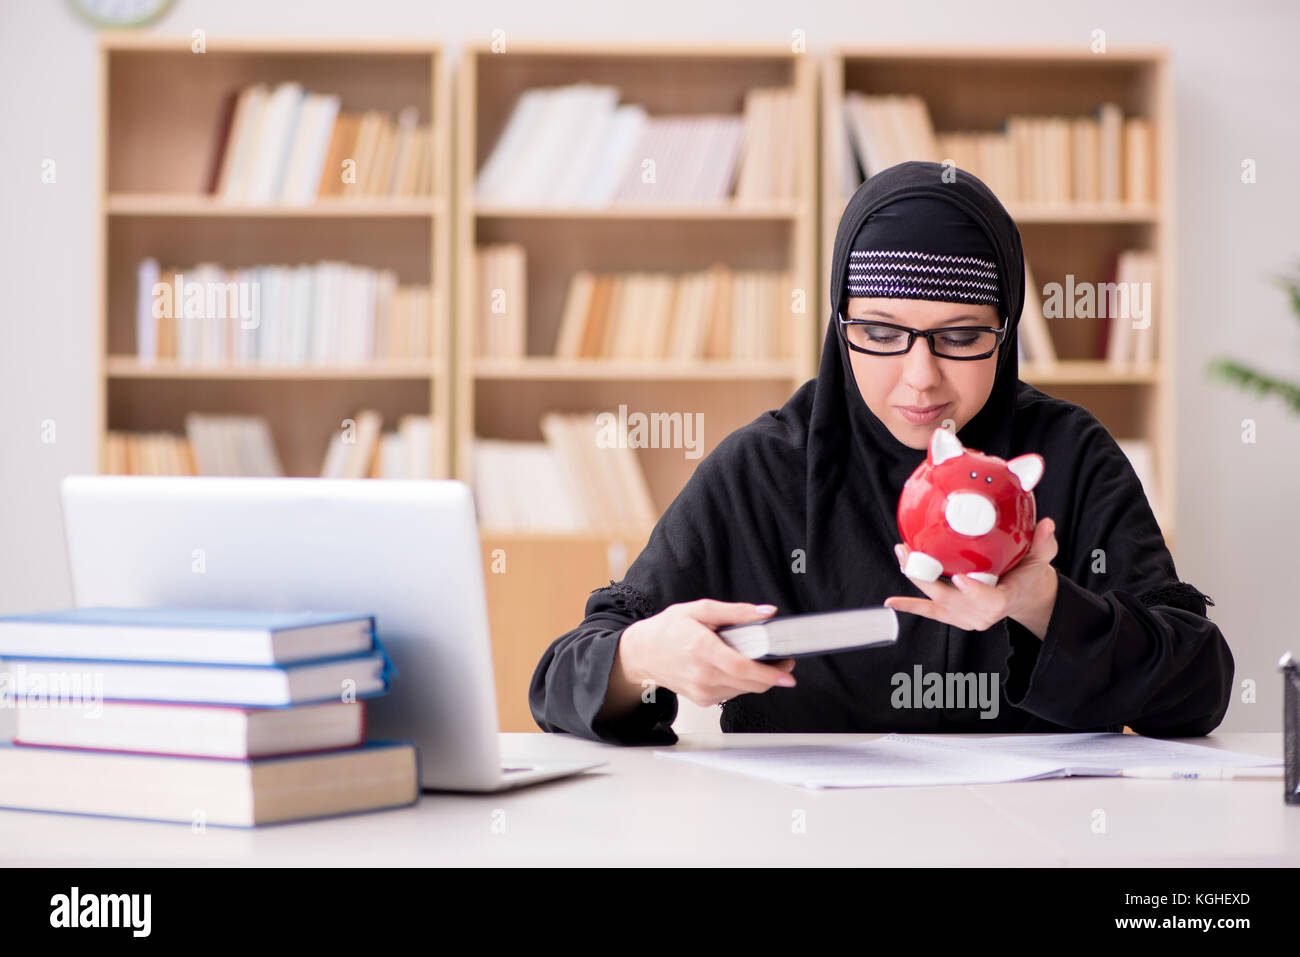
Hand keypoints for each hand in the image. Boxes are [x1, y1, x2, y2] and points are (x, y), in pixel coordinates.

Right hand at [618, 599, 796, 707]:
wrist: (641, 654)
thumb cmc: (667, 630)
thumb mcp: (699, 610)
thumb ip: (735, 612)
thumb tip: (765, 613)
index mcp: (701, 648)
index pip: (740, 667)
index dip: (768, 672)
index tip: (787, 672)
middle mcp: (701, 674)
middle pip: (748, 683)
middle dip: (772, 676)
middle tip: (784, 663)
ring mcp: (701, 691)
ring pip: (744, 690)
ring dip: (758, 679)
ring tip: (760, 661)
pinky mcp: (702, 700)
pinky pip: (732, 694)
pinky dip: (741, 683)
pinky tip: (736, 669)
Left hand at [883, 518, 1058, 638]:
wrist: (1023, 595)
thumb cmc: (1029, 575)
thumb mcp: (1041, 559)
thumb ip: (1043, 543)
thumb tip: (1047, 524)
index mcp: (1003, 600)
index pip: (990, 600)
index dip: (975, 592)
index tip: (961, 579)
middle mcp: (980, 614)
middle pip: (952, 600)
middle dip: (929, 579)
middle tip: (912, 555)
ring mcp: (964, 617)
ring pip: (936, 602)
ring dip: (916, 580)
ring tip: (902, 555)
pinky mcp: (951, 615)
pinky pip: (929, 611)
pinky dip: (910, 606)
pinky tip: (891, 602)